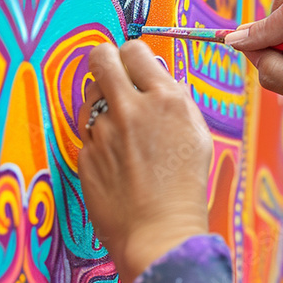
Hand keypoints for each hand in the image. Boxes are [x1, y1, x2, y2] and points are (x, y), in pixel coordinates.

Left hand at [78, 40, 211, 282]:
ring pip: (89, 95)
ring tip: (119, 126)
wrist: (159, 232)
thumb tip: (163, 81)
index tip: (133, 64)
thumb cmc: (184, 189)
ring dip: (101, 102)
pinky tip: (115, 157)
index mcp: (165, 99)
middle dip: (105, 60)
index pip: (134, 50)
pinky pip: (86, 131)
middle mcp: (131, 108)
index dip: (132, 54)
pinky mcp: (84, 153)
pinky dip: (97, 136)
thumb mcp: (197, 136)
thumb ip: (178, 102)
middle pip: (101, 57)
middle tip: (112, 74)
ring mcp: (103, 131)